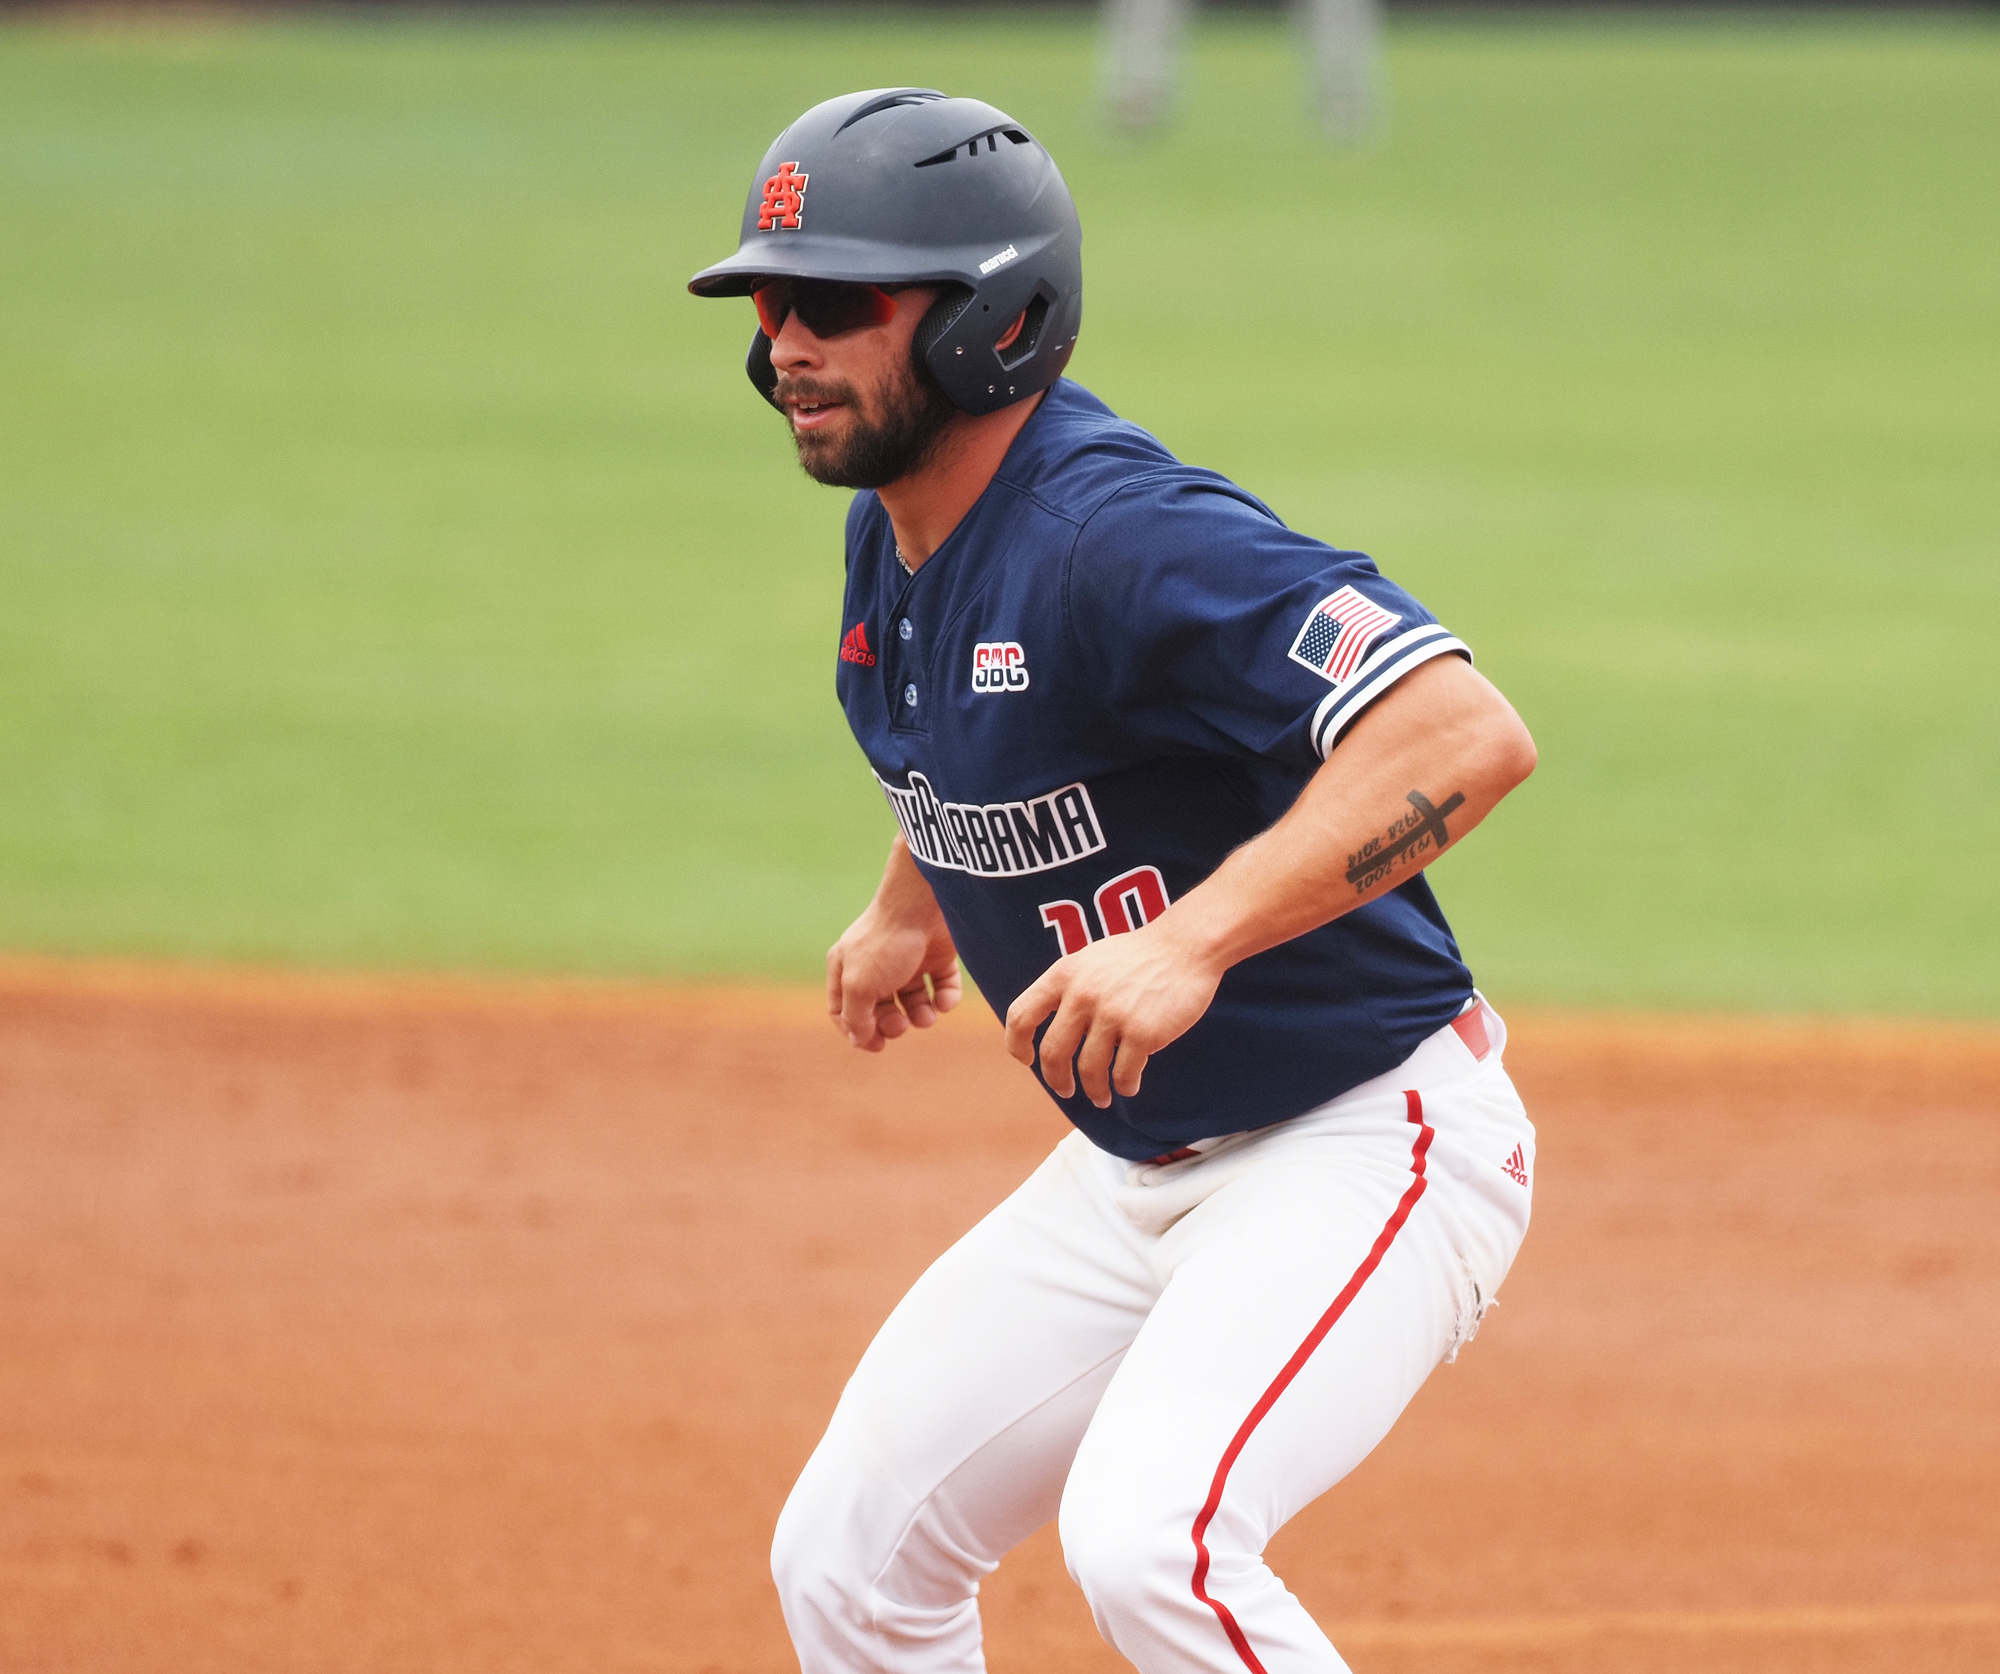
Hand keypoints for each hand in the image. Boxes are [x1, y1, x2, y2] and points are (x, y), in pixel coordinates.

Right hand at [827, 846, 961, 1051]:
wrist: (925, 905)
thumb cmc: (885, 944)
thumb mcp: (858, 986)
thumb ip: (856, 1018)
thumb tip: (862, 1039)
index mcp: (846, 967)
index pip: (842, 1009)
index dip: (856, 1031)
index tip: (875, 1044)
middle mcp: (875, 965)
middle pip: (880, 1010)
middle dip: (891, 1024)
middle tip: (900, 1025)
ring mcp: (907, 961)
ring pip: (913, 1003)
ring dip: (920, 1017)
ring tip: (926, 1016)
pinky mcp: (937, 957)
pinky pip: (941, 988)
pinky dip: (945, 1000)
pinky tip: (943, 1000)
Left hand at [1004, 919, 1223, 1106]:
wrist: (1186, 946)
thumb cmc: (1138, 956)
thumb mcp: (1090, 959)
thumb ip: (1067, 987)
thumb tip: (1046, 1027)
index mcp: (1064, 974)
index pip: (1021, 1015)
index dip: (1017, 1044)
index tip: (1028, 1060)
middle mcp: (1083, 994)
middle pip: (1052, 1053)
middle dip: (1057, 1080)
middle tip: (1066, 1089)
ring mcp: (1113, 1014)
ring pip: (1089, 1069)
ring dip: (1094, 1091)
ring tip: (1102, 1097)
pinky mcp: (1143, 1032)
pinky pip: (1124, 1073)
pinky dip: (1125, 1086)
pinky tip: (1129, 1086)